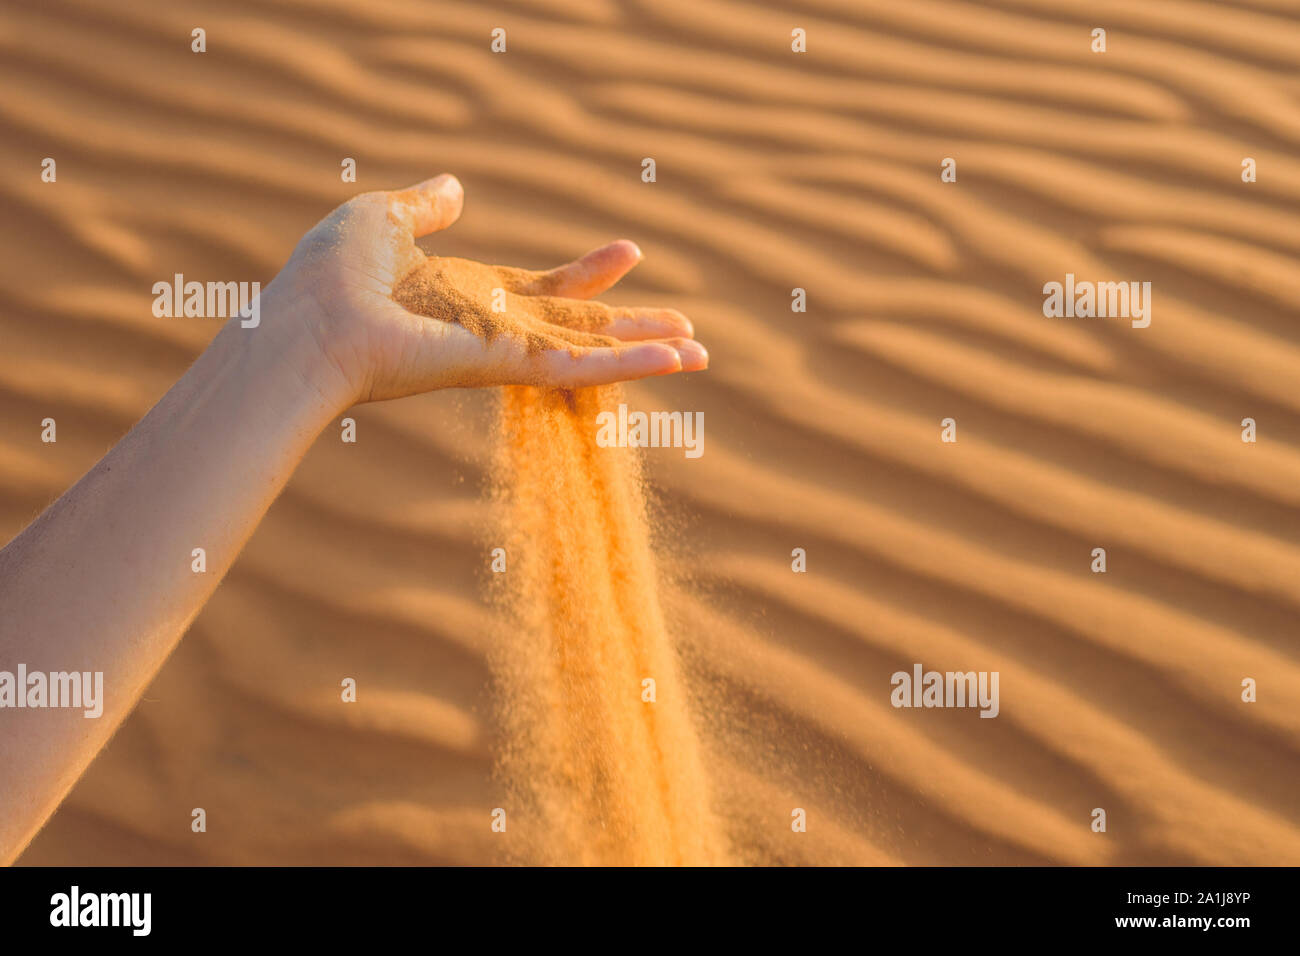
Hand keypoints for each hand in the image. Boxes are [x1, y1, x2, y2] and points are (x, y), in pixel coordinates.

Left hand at [262, 174, 706, 405]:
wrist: (310, 321)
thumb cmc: (332, 276)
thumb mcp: (383, 220)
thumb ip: (426, 207)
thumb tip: (455, 188)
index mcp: (470, 296)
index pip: (545, 286)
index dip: (590, 272)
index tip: (631, 252)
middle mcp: (493, 328)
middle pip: (581, 327)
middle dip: (633, 327)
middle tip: (686, 328)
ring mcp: (503, 351)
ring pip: (591, 353)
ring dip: (646, 353)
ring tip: (699, 353)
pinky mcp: (507, 366)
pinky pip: (578, 368)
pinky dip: (628, 365)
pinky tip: (673, 363)